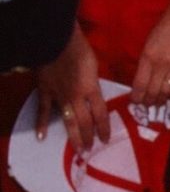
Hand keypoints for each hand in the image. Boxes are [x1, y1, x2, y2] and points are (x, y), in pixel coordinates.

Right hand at [32, 29, 107, 152]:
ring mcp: (60, 96)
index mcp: (92, 89)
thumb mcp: (94, 67)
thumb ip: (93, 83)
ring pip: (68, 121)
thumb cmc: (80, 50)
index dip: (104, 128)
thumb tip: (93, 93)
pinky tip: (41, 137)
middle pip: (85, 122)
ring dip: (73, 136)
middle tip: (91, 150)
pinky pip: (44, 111)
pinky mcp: (45, 92)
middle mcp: (77, 97)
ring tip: (78, 150)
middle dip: (89, 136)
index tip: (105, 139)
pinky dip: (41, 124)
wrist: (57, 41)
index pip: (101, 114)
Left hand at [131, 0, 169, 107]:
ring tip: (162, 101)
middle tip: (149, 105)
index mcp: (147, 57)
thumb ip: (147, 60)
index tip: (136, 102)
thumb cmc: (166, 24)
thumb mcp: (149, 42)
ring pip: (168, 90)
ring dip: (164, 99)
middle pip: (153, 91)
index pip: (139, 85)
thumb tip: (146, 78)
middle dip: (149, 101)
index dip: (137, 97)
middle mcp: (161, 64)